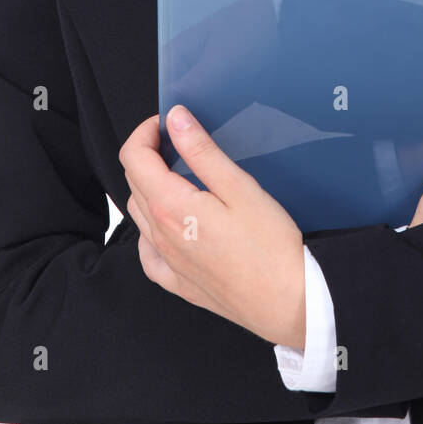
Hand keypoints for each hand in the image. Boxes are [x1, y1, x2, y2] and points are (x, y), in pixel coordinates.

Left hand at [119, 105, 306, 347]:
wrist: (288, 303)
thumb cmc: (271, 246)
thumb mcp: (240, 187)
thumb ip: (201, 151)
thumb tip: (175, 120)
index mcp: (171, 207)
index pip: (134, 158)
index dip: (145, 133)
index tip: (166, 123)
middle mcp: (160, 236)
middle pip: (134, 183)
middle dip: (148, 155)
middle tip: (178, 142)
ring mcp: (167, 263)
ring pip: (139, 215)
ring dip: (149, 187)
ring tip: (178, 175)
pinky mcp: (179, 284)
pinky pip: (148, 254)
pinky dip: (150, 229)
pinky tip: (169, 225)